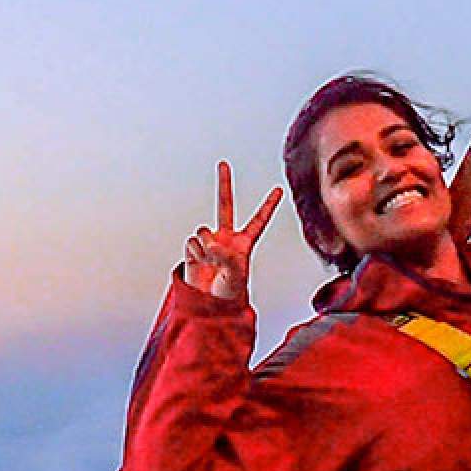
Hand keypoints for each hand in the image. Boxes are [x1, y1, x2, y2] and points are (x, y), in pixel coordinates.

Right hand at [181, 160, 276, 304]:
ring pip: (204, 231)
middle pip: (225, 205)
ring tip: (210, 263)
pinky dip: (195, 254)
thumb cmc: (229, 294)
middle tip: (223, 164)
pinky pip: (192, 243)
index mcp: (244, 244)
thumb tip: (210, 242)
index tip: (278, 190)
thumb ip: (227, 256)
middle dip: (224, 184)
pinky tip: (199, 263)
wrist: (208, 305)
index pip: (258, 220)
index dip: (268, 205)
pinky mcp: (193, 249)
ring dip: (206, 247)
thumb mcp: (236, 276)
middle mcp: (226, 238)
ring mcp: (209, 242)